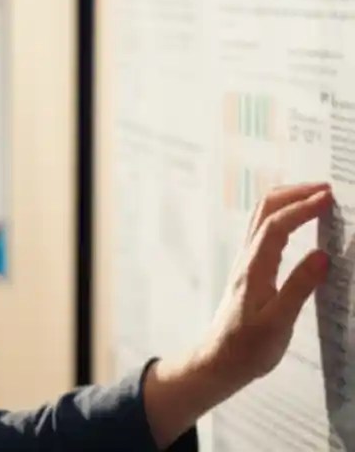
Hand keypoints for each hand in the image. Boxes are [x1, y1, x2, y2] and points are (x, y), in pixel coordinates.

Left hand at [144, 182, 332, 447]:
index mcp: (254, 270)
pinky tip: (299, 219)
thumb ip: (299, 288)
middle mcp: (247, 259)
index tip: (328, 198)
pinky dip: (283, 215)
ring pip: (261, 217)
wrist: (220, 360)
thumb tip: (322, 256)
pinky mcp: (251, 269)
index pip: (276, 226)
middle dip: (294, 193)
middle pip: (264, 211)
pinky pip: (264, 231)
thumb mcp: (278, 323)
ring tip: (317, 196)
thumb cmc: (247, 347)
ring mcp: (247, 262)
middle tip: (326, 189)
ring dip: (287, 200)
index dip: (301, 208)